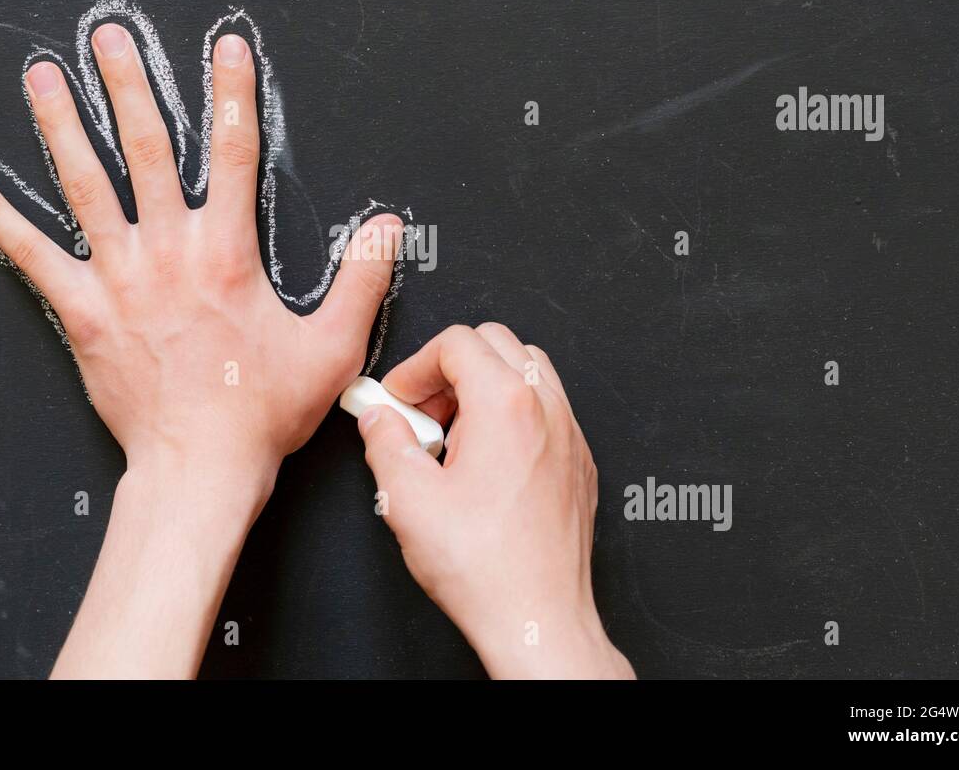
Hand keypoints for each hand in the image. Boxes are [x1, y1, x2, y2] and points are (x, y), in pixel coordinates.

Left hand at [0, 25, 401, 494]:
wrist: (200, 464)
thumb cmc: (260, 411)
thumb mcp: (332, 346)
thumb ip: (362, 280)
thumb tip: (386, 226)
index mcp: (227, 252)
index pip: (235, 152)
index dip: (232, 93)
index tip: (226, 47)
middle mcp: (168, 251)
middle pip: (147, 149)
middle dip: (128, 85)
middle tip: (108, 36)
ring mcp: (119, 277)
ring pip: (86, 184)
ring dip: (62, 125)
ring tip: (39, 76)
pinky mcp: (81, 309)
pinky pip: (31, 254)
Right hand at [356, 323, 633, 678]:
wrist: (537, 617)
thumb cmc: (486, 567)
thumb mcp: (406, 498)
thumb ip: (385, 442)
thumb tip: (380, 420)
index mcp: (505, 404)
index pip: (457, 341)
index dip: (416, 366)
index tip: (400, 399)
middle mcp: (546, 410)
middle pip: (497, 343)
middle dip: (450, 368)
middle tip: (424, 412)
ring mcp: (570, 435)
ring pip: (528, 371)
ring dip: (485, 386)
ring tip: (455, 434)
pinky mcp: (579, 463)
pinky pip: (547, 410)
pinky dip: (514, 414)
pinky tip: (487, 460)